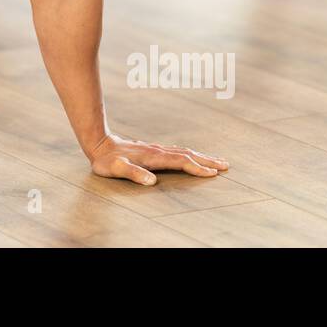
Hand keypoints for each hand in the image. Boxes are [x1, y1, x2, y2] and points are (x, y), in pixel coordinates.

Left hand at [89, 133, 228, 185]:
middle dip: (207, 161)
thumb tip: (152, 182)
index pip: (181, 162)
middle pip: (188, 155)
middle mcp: (158, 151)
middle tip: (226, 165)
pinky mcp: (154, 149)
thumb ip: (133, 174)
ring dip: (202, 156)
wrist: (100, 144)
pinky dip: (190, 154)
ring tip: (217, 161)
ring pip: (184, 152)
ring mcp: (157, 149)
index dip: (197, 168)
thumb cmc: (108, 161)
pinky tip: (194, 156)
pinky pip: (178, 151)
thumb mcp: (117, 169)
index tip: (213, 174)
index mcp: (154, 157)